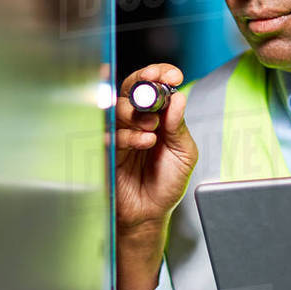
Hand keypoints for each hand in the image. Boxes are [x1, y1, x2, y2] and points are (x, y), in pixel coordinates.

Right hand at [113, 64, 196, 289]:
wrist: (150, 214)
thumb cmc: (165, 184)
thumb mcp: (184, 154)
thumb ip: (179, 126)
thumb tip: (178, 97)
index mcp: (156, 116)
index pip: (153, 85)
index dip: (160, 74)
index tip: (172, 75)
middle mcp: (136, 121)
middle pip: (130, 89)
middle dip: (143, 85)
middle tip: (156, 91)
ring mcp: (120, 134)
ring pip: (118, 108)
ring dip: (136, 112)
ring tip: (153, 128)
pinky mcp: (107, 151)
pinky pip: (110, 134)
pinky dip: (129, 135)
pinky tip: (144, 142)